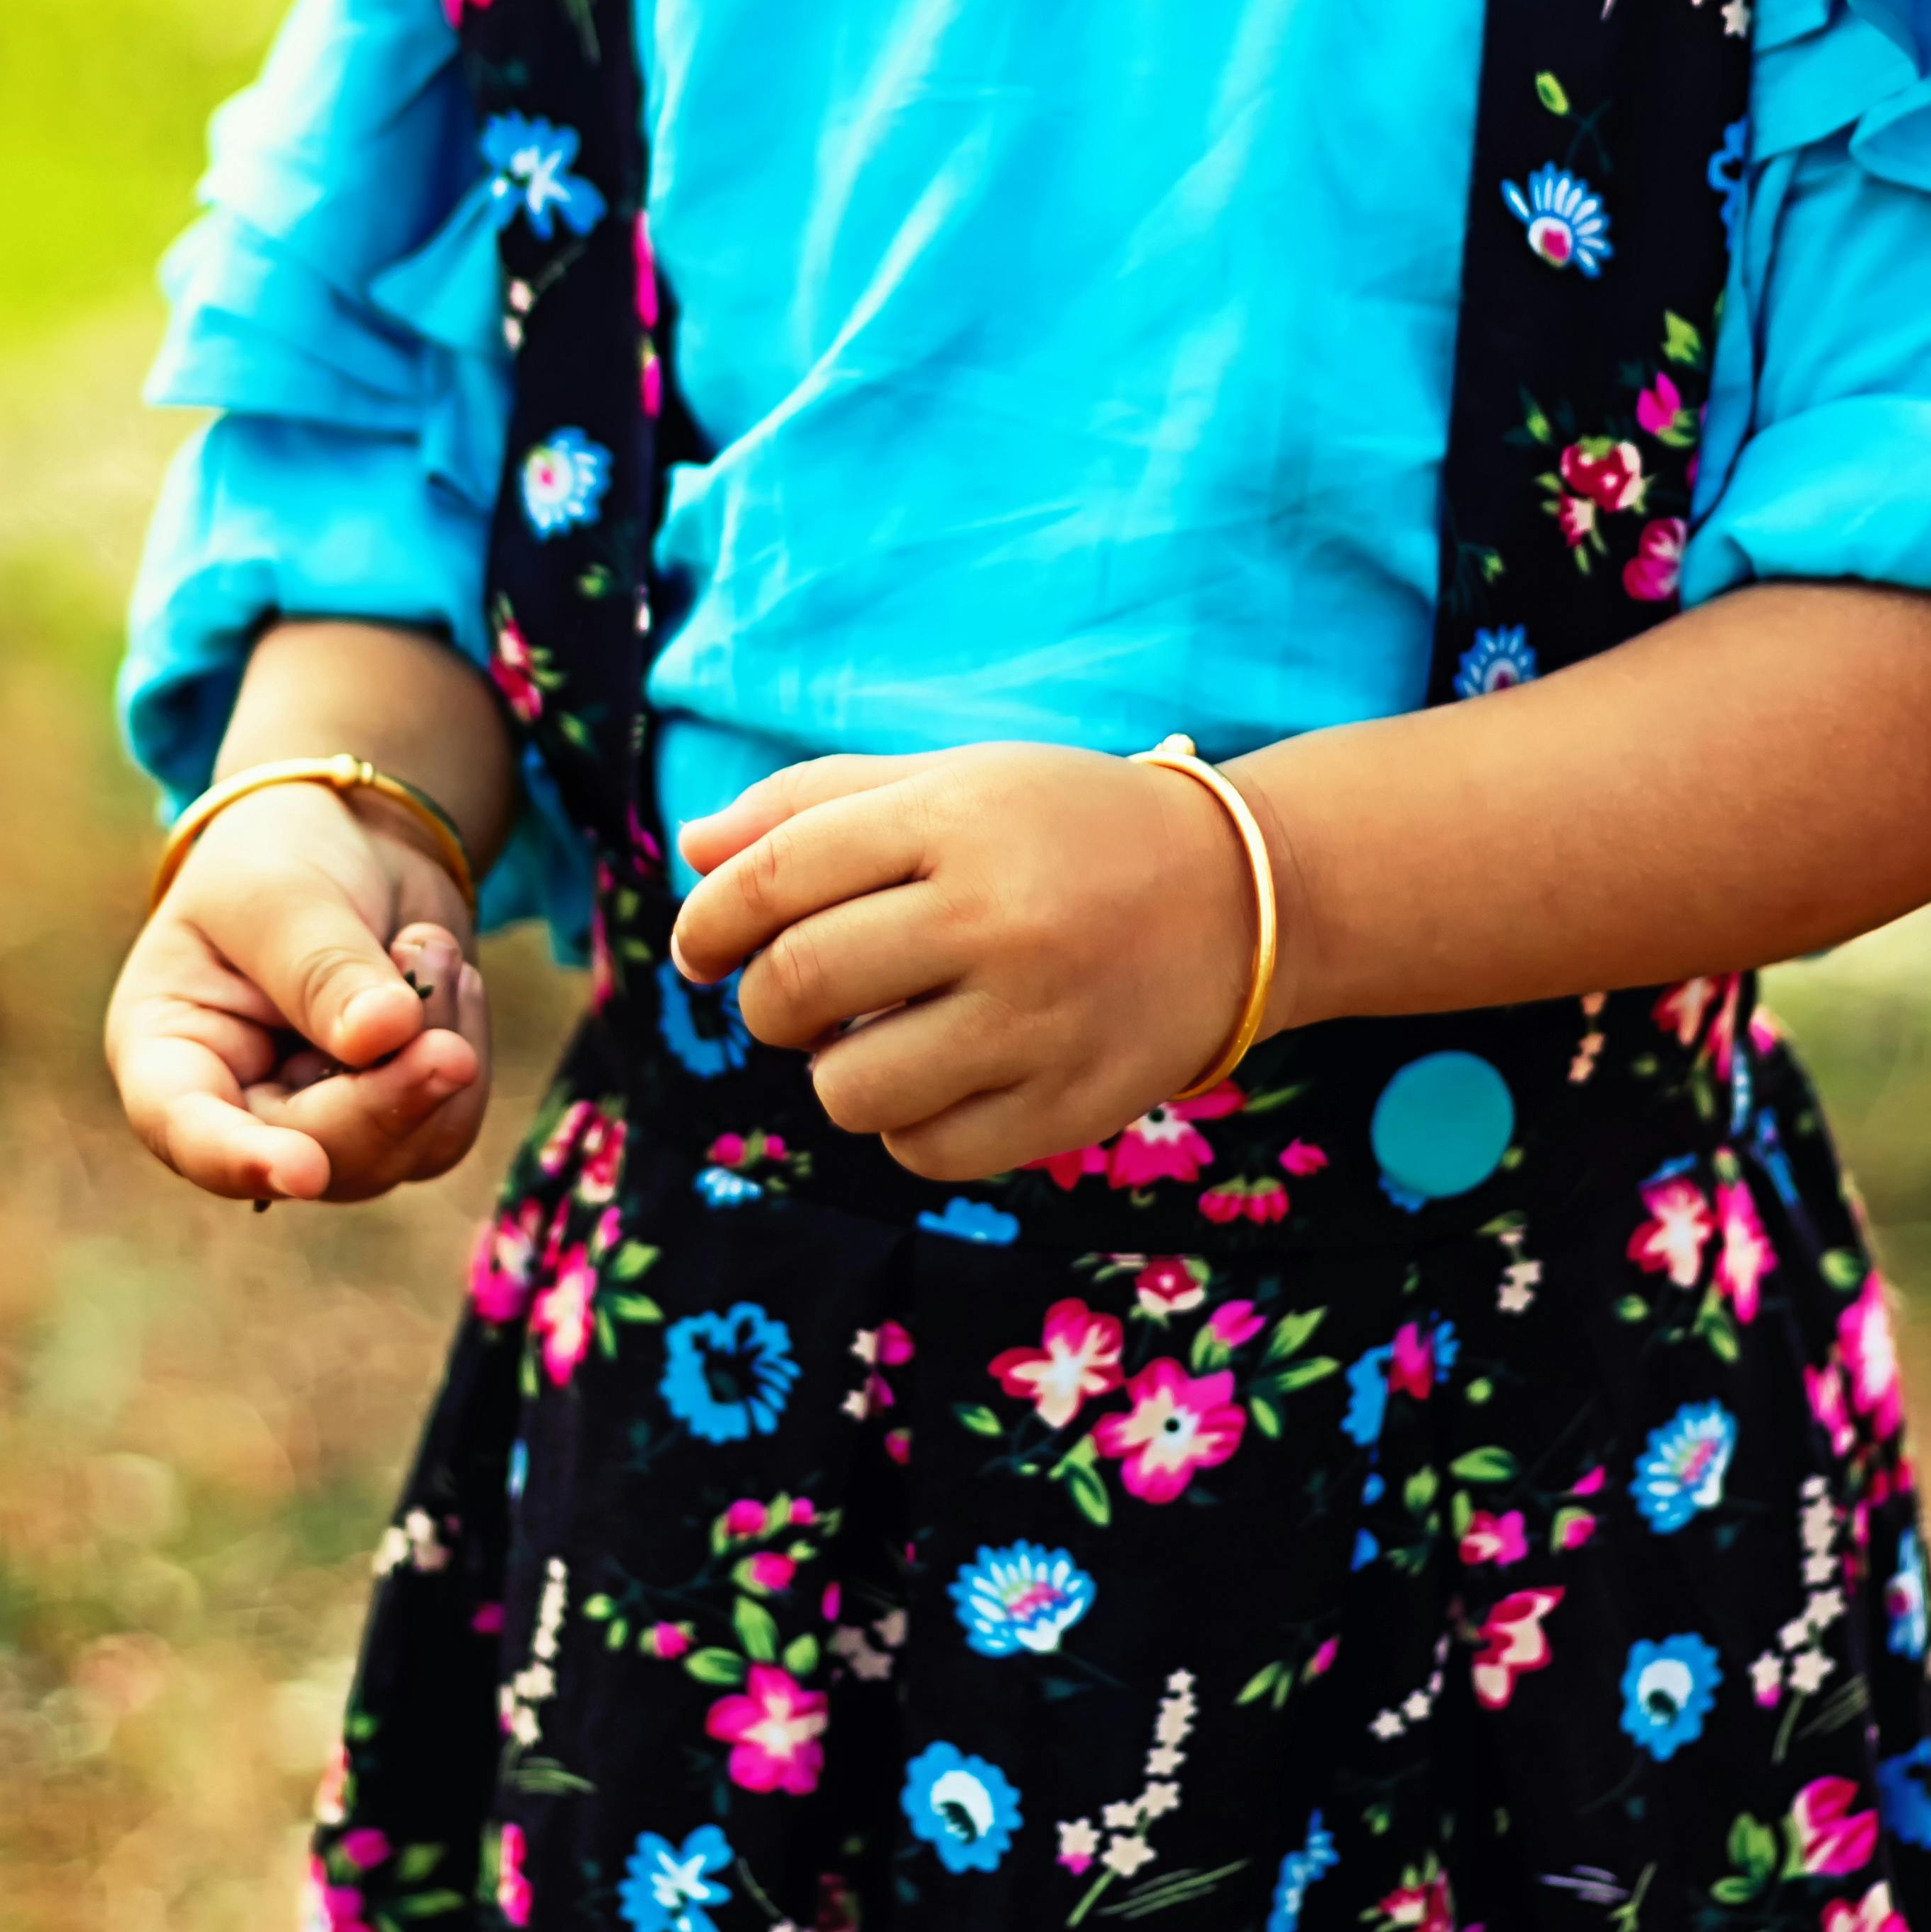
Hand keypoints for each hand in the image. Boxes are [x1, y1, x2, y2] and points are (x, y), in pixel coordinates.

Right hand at [106, 780, 492, 1207]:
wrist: (354, 842)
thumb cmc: (282, 859)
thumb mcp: (280, 893)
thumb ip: (321, 968)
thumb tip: (384, 1036)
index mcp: (167, 1051)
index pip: (184, 1128)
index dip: (238, 1160)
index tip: (304, 1172)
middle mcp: (236, 1109)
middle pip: (310, 1154)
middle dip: (386, 1099)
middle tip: (449, 1047)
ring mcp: (318, 1125)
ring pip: (391, 1154)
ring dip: (436, 1051)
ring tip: (428, 945)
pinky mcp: (391, 1120)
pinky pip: (446, 1127)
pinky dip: (467, 1046)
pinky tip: (450, 978)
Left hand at [669, 743, 1263, 1182]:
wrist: (1237, 897)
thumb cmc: (1063, 831)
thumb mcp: (952, 781)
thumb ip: (815, 805)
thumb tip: (693, 853)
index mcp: (956, 817)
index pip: (774, 876)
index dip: (709, 919)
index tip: (702, 945)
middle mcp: (996, 916)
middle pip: (797, 983)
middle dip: (763, 1000)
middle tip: (790, 995)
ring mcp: (1037, 1019)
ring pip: (849, 1087)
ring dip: (832, 1069)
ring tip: (874, 1033)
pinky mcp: (1070, 1104)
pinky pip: (923, 1150)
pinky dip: (904, 1123)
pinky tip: (939, 1075)